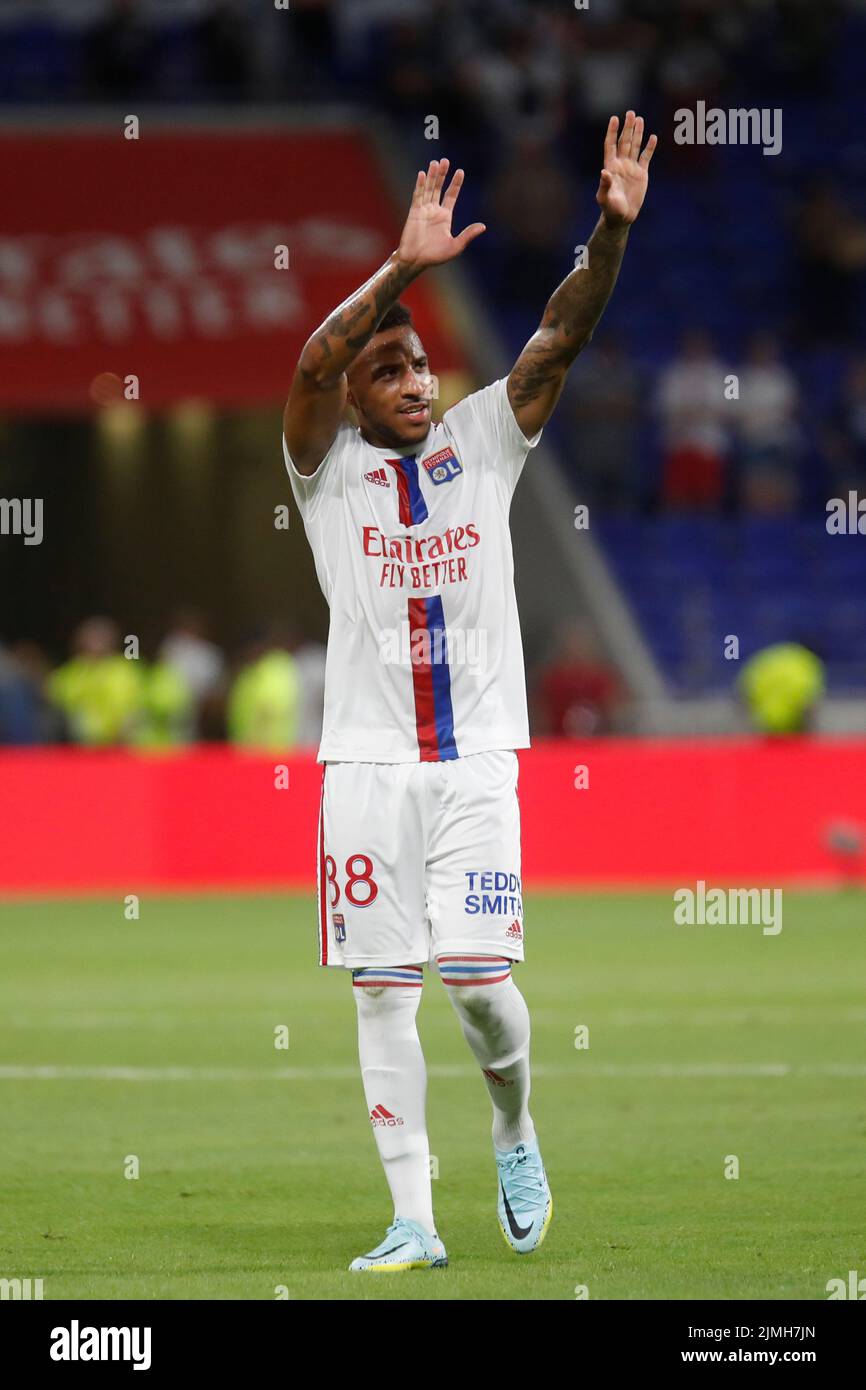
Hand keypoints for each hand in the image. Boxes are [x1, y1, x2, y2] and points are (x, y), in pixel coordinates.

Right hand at [397, 159, 485, 272]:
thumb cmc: (435, 256)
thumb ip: (468, 235)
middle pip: (439, 188)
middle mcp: (434, 210)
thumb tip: (483, 227)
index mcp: (445, 217)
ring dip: (432, 176)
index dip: (455, 184)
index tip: (460, 171)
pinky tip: (423, 174)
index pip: (451, 196)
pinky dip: (420, 185)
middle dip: (443, 175)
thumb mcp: (456, 246)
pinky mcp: (414, 212)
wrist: (416, 260)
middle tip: (446, 160)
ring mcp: (424, 210)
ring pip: (429, 189)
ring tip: (436, 163)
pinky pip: (418, 196)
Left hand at [596, 112, 656, 228]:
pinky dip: (649, 148)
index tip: (614, 118)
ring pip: (635, 146)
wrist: (622, 217)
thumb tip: (603, 172)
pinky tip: (653, 138)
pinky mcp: (642, 174)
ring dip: (637, 133)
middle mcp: (621, 164)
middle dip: (627, 128)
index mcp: (611, 167)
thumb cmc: (610, 208)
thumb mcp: (605, 198)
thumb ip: (604, 185)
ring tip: (640, 119)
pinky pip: (646, 158)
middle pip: (624, 142)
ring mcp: (632, 168)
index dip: (612, 132)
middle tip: (631, 113)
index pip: (611, 145)